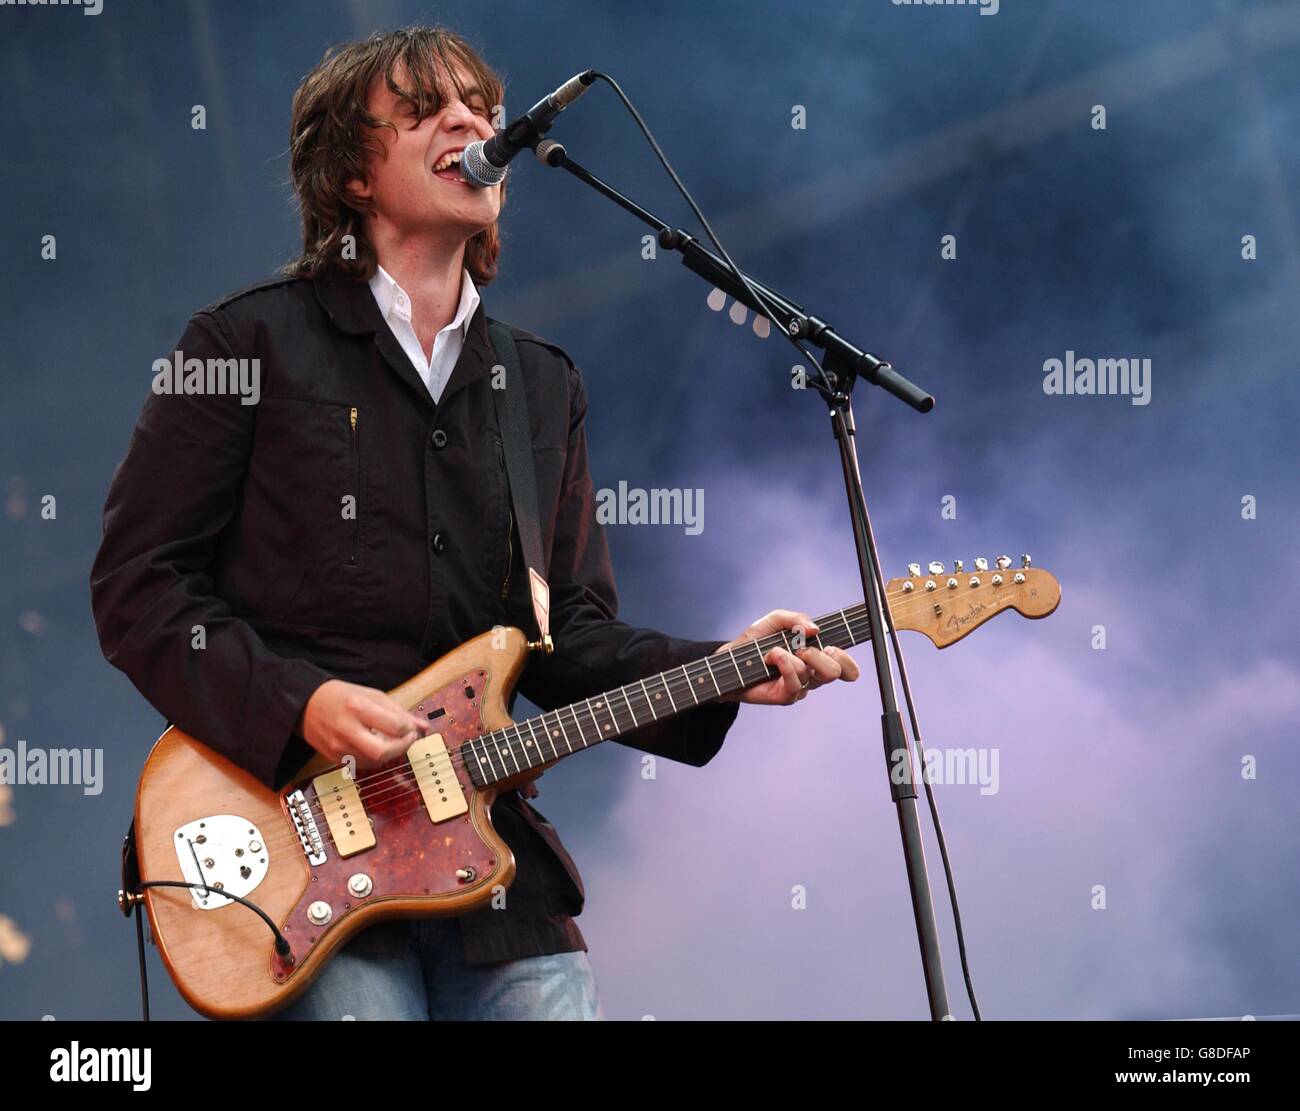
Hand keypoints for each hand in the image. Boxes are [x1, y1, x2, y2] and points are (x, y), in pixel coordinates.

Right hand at [296, 679, 430, 769]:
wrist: (305, 705)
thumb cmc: (341, 696)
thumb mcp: (372, 695)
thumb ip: (399, 712)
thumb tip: (423, 727)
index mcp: (357, 707)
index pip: (393, 726)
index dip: (408, 729)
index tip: (411, 727)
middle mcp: (346, 729)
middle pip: (382, 752)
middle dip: (401, 748)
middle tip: (408, 739)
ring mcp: (338, 747)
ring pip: (374, 762)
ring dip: (390, 754)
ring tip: (393, 741)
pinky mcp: (334, 758)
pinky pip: (362, 765)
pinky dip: (375, 759)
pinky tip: (376, 746)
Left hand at [715, 609, 859, 705]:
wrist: (730, 659)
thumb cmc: (755, 642)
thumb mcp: (775, 620)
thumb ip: (796, 619)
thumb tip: (814, 629)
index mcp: (817, 657)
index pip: (846, 667)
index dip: (847, 660)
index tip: (832, 647)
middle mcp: (812, 675)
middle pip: (836, 671)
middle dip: (823, 655)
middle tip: (805, 649)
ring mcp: (800, 687)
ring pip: (815, 675)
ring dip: (796, 656)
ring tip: (776, 650)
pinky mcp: (786, 696)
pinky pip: (796, 683)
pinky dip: (786, 664)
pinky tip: (773, 656)